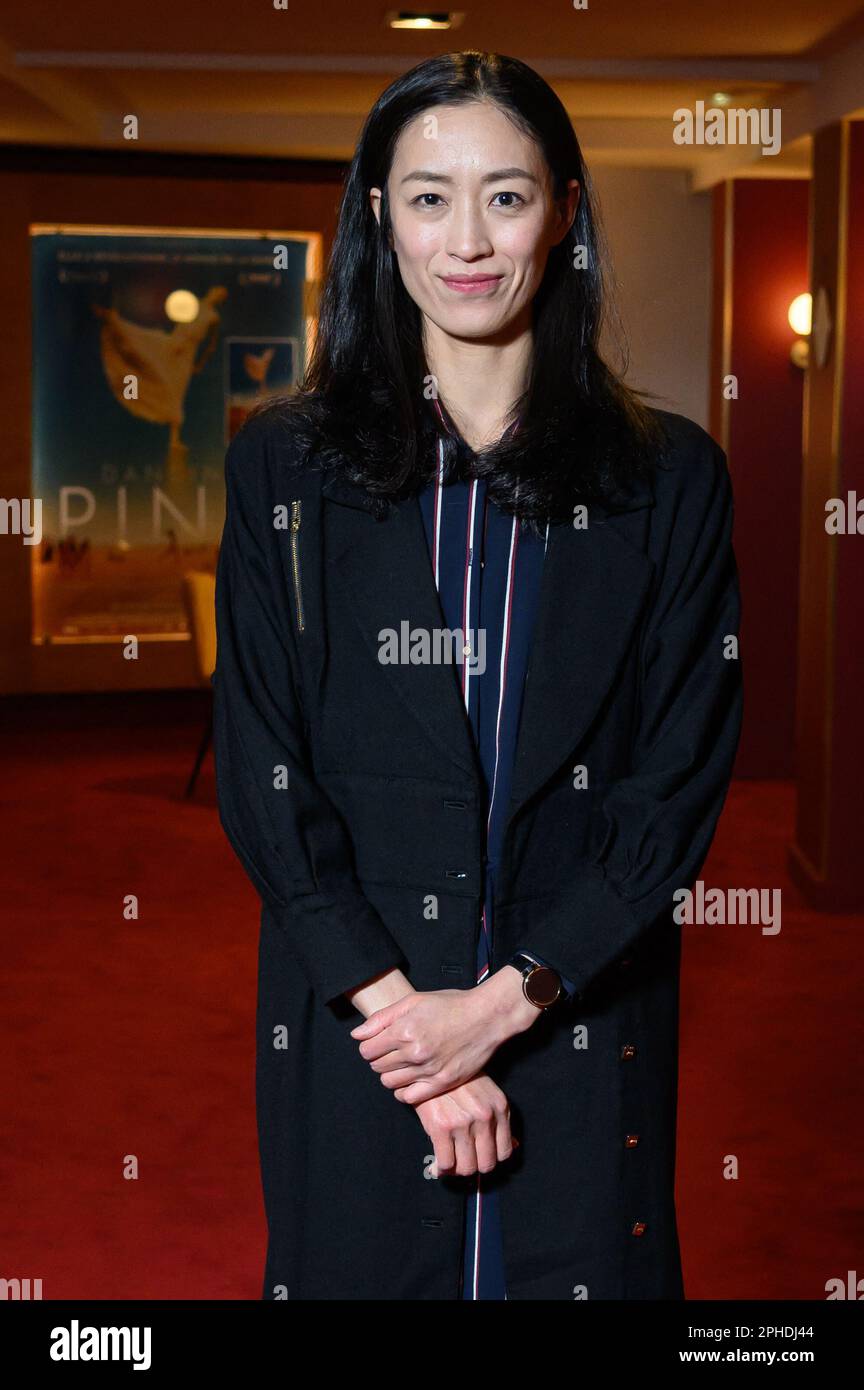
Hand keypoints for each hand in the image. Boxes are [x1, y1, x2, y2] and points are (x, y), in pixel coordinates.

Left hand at [349, 967, 539, 1104]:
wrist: (486, 1017)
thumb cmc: (451, 1005)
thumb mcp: (414, 1001)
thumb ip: (382, 1018)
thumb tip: (358, 1035)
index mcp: (404, 1031)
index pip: (367, 1050)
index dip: (369, 1046)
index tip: (378, 1042)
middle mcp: (414, 1053)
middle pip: (377, 1067)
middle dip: (379, 1059)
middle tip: (392, 1051)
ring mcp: (428, 1070)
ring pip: (390, 1083)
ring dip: (390, 1074)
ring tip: (402, 1063)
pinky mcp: (442, 1083)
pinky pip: (409, 1097)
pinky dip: (404, 1091)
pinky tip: (410, 1079)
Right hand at [414, 1073, 518, 1177]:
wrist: (431, 1063)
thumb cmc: (458, 1079)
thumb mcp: (487, 1093)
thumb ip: (500, 1120)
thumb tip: (514, 1146)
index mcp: (500, 1107)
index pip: (505, 1151)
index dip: (491, 1159)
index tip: (480, 1158)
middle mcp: (485, 1117)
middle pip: (486, 1164)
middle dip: (473, 1167)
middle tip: (462, 1162)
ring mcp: (463, 1123)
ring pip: (466, 1167)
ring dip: (457, 1170)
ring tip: (450, 1163)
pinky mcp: (441, 1127)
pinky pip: (446, 1163)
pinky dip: (442, 1168)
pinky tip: (437, 1164)